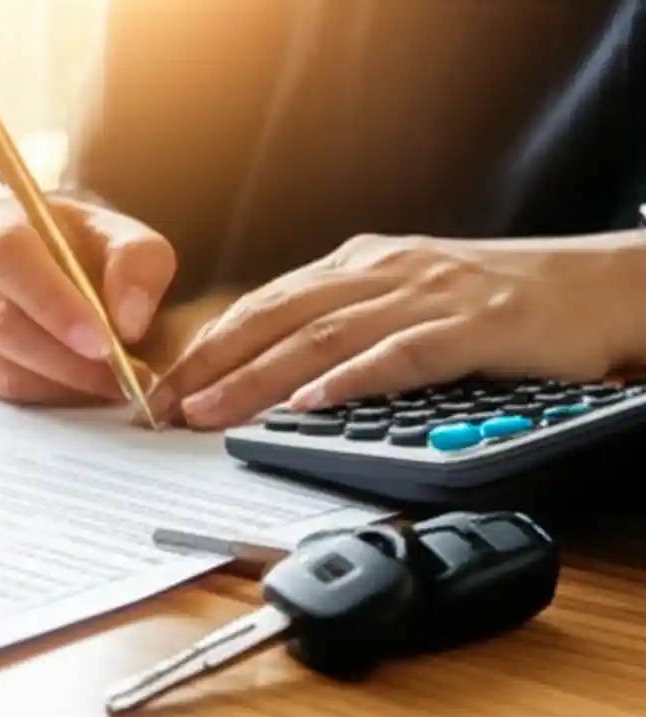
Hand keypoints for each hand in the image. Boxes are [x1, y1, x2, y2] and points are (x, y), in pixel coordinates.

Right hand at [0, 194, 175, 404]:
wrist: (70, 266)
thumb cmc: (94, 249)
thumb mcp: (131, 240)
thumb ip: (138, 266)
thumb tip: (128, 322)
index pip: (8, 257)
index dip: (51, 302)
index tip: (103, 341)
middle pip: (1, 320)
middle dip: (66, 357)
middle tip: (123, 375)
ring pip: (0, 362)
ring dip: (63, 381)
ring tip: (115, 382)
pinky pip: (2, 386)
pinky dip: (49, 394)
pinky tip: (84, 386)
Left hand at [147, 232, 645, 429]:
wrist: (594, 284)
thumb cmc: (495, 298)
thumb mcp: (403, 297)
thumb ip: (344, 322)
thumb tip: (275, 369)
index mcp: (357, 265)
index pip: (263, 305)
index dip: (207, 346)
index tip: (163, 386)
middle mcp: (381, 272)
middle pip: (276, 317)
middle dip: (211, 363)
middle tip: (163, 404)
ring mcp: (426, 296)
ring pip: (323, 335)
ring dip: (258, 375)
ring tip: (211, 409)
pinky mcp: (474, 326)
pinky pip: (401, 354)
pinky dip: (350, 378)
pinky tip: (310, 402)